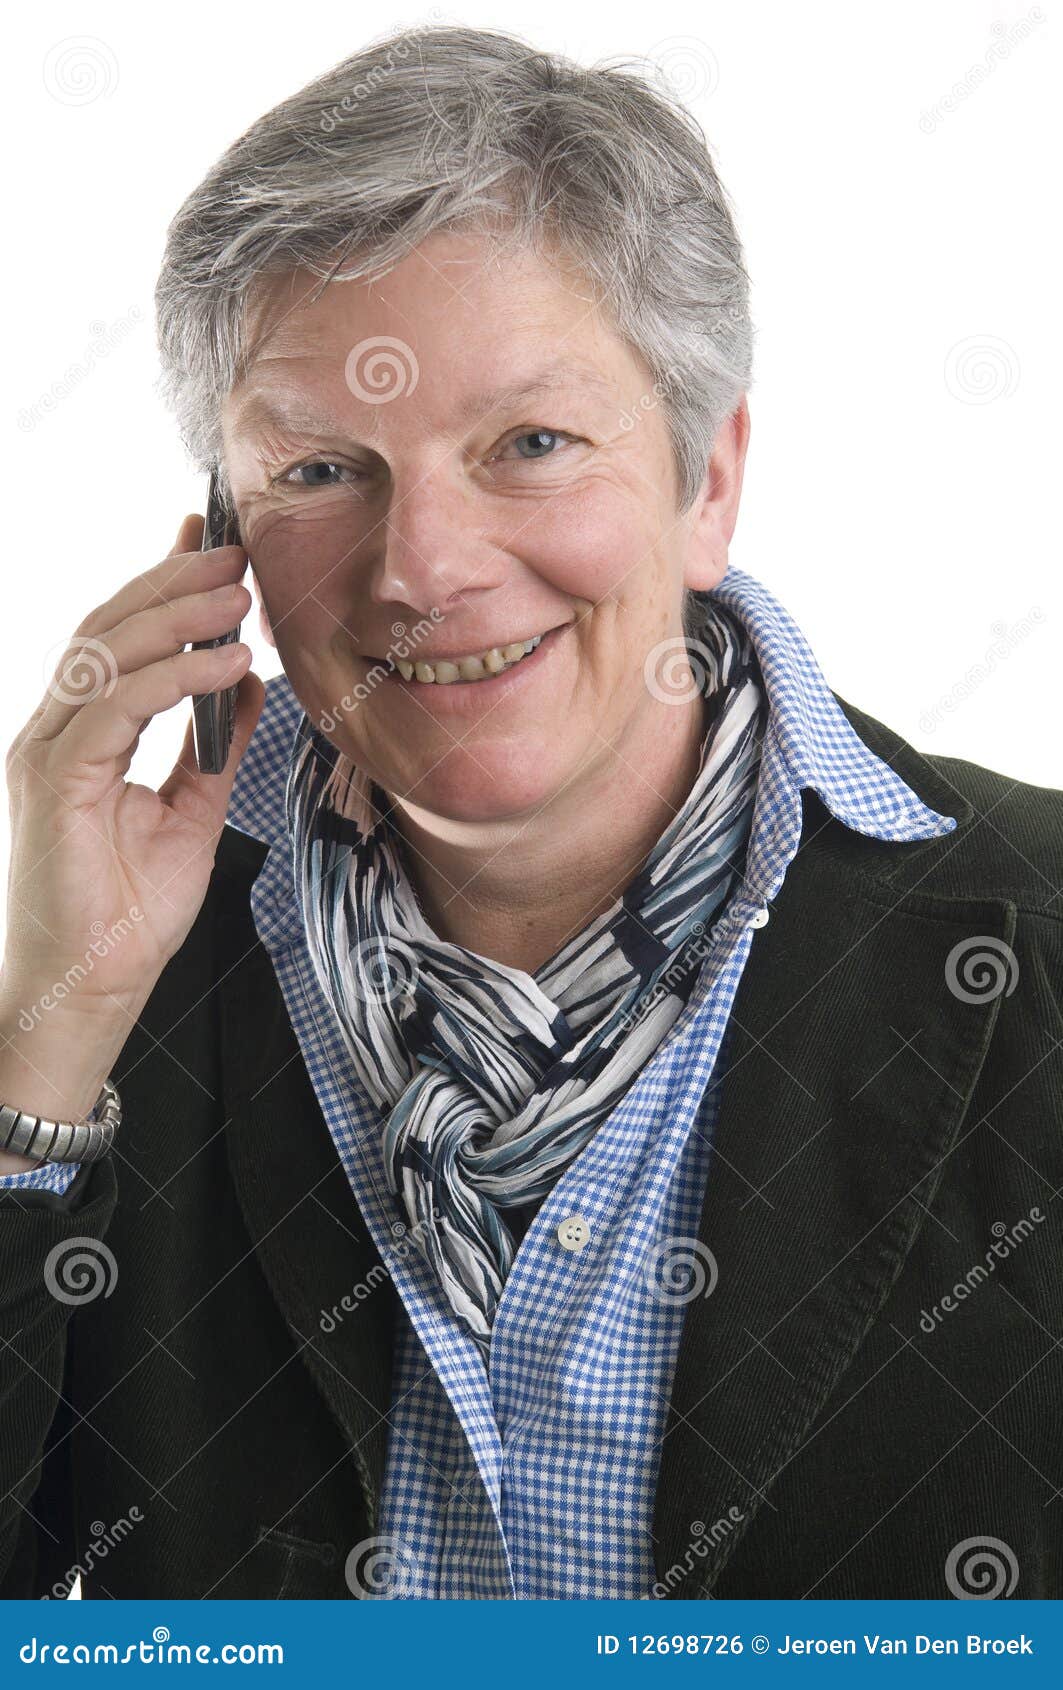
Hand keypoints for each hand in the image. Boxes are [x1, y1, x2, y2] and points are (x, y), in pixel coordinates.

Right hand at [0, 513, 263, 1154]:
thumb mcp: (194, 810)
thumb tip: (251, 683)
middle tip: (236, 553)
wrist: (94, 989)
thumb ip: (218, 746)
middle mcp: (55, 733)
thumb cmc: (130, 913)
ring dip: (179, 616)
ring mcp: (47, 753)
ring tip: (241, 595)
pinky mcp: (55, 782)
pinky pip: (118, 707)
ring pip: (107, 655)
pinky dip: (175, 678)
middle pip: (107, 630)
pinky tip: (227, 663)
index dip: (162, 586)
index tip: (211, 545)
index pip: (118, 641)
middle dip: (173, 583)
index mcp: (81, 736)